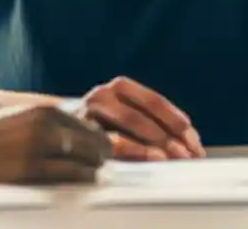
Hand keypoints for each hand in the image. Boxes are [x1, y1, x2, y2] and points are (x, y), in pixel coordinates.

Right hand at [0, 105, 110, 183]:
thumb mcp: (20, 119)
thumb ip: (47, 124)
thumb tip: (76, 134)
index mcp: (43, 110)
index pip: (87, 122)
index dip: (100, 136)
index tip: (104, 146)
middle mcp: (44, 124)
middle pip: (92, 139)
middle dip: (102, 151)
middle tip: (105, 161)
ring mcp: (38, 146)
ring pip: (85, 157)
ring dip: (95, 165)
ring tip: (96, 172)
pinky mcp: (30, 169)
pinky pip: (68, 174)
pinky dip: (83, 176)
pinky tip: (85, 178)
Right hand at [73, 76, 203, 160]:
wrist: (54, 127)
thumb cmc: (102, 126)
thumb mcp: (125, 117)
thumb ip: (155, 125)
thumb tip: (192, 146)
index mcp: (121, 87)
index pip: (154, 102)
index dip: (176, 121)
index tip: (193, 141)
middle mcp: (103, 95)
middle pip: (142, 116)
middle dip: (167, 138)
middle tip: (186, 157)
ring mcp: (88, 113)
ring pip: (126, 126)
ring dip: (151, 144)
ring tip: (167, 160)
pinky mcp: (77, 133)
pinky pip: (106, 142)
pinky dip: (129, 150)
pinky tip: (142, 160)